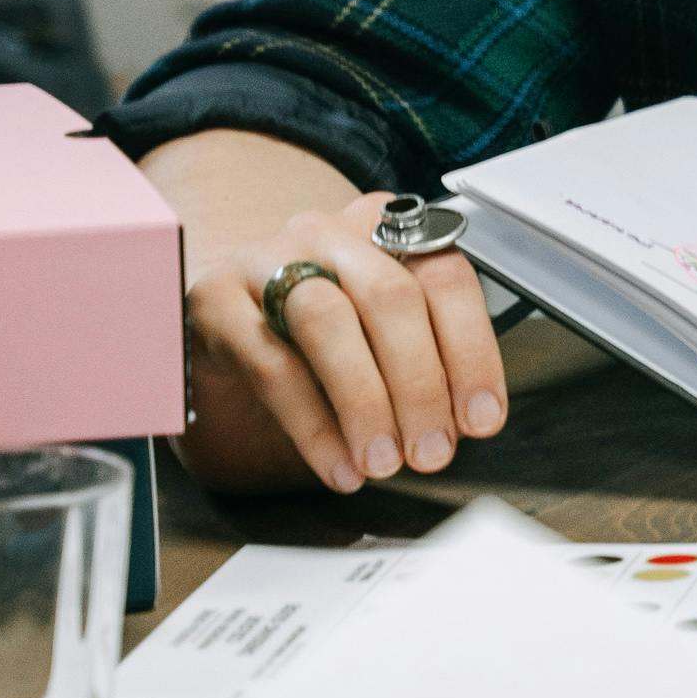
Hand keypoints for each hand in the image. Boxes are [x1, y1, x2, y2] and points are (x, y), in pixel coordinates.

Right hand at [173, 154, 507, 497]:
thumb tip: (464, 423)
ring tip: (384, 462)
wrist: (224, 340)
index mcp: (385, 231)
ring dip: (366, 402)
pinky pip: (271, 364)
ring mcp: (266, 259)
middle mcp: (328, 234)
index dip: (470, 351)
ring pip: (327, 320)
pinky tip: (338, 466)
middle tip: (432, 452)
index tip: (481, 418)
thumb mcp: (379, 343)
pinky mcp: (215, 301)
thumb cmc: (316, 342)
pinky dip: (313, 425)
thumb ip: (425, 367)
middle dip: (420, 383)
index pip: (445, 277)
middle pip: (389, 296)